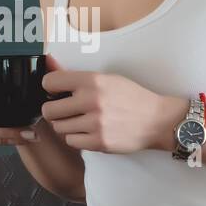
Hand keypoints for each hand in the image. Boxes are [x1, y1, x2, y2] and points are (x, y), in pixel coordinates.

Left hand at [40, 55, 183, 153]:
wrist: (157, 120)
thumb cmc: (131, 97)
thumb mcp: (107, 79)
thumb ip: (75, 76)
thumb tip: (48, 62)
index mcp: (93, 81)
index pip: (50, 82)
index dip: (50, 88)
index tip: (56, 91)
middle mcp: (92, 101)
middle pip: (49, 110)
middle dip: (54, 110)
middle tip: (65, 111)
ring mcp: (95, 124)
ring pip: (59, 128)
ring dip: (66, 125)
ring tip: (81, 121)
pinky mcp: (99, 142)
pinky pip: (71, 142)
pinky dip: (77, 138)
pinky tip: (89, 132)